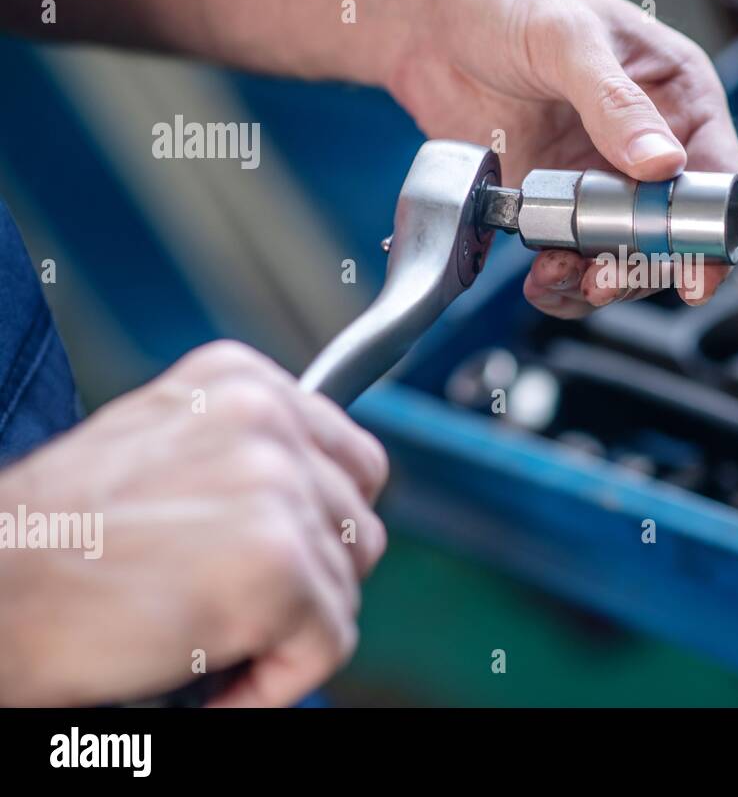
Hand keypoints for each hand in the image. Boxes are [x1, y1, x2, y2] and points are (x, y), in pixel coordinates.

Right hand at [0, 340, 387, 706]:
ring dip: (287, 632)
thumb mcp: (160, 452)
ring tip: (208, 643)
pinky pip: (330, 643)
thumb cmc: (54, 542)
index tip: (278, 565)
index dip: (323, 527)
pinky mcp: (280, 564)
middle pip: (358, 525)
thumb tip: (318, 503)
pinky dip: (275, 682)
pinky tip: (208, 679)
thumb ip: (243, 459)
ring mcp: (277, 488)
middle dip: (311, 582)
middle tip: (237, 612)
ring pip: (347, 587)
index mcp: (242, 382)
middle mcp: (268, 419)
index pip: (353, 461)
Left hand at [384, 0, 737, 317]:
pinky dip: (560, 277)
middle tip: (606, 278)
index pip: (719, 179)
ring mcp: (599, 175)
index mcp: (677, 95)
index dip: (713, 233)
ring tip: (559, 279)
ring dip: (597, 278)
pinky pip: (571, 253)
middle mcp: (648, 142)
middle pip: (672, 231)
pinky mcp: (553, 197)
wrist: (425, 10)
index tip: (691, 272)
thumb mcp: (567, 37)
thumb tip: (663, 163)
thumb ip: (615, 103)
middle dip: (644, 265)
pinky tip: (540, 278)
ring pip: (623, 252)